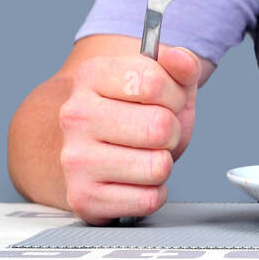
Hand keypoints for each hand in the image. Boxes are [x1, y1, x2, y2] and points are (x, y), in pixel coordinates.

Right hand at [57, 45, 202, 224]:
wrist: (86, 150)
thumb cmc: (129, 115)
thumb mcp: (160, 83)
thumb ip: (180, 66)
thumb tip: (182, 60)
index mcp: (92, 77)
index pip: (153, 82)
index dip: (173, 95)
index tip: (164, 101)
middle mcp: (76, 116)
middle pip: (160, 127)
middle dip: (171, 132)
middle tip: (155, 133)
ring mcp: (76, 159)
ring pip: (157, 167)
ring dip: (162, 164)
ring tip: (143, 155)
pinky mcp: (84, 197)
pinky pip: (149, 199)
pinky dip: (153, 192)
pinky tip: (135, 180)